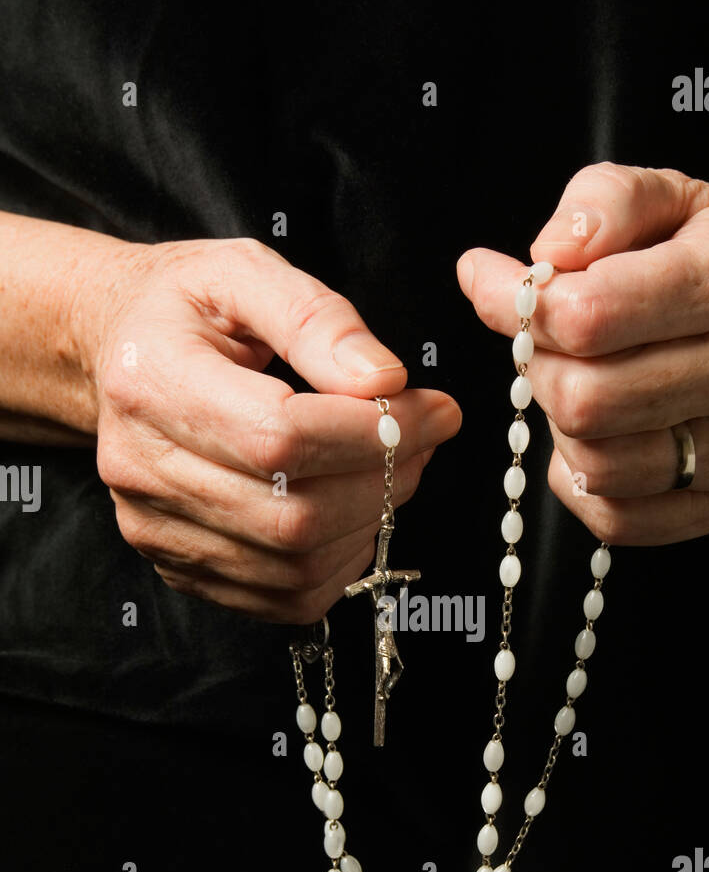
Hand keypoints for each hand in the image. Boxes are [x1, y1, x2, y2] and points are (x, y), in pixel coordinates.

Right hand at [89, 237, 459, 620]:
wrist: (115, 351)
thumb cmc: (184, 310)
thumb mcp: (246, 273)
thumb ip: (319, 319)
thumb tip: (384, 381)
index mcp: (151, 381)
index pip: (279, 437)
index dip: (371, 434)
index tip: (430, 409)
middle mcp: (140, 467)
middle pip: (290, 514)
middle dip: (381, 482)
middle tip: (421, 440)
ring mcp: (154, 528)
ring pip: (294, 564)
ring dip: (368, 523)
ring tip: (393, 469)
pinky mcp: (179, 567)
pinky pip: (282, 598)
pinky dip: (338, 563)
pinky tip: (352, 513)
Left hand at [456, 162, 708, 544]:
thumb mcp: (671, 195)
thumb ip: (601, 204)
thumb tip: (543, 255)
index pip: (592, 315)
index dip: (519, 307)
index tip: (493, 286)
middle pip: (587, 402)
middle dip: (540, 371)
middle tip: (546, 346)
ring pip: (599, 467)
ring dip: (562, 431)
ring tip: (581, 386)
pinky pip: (622, 520)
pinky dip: (584, 486)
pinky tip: (596, 441)